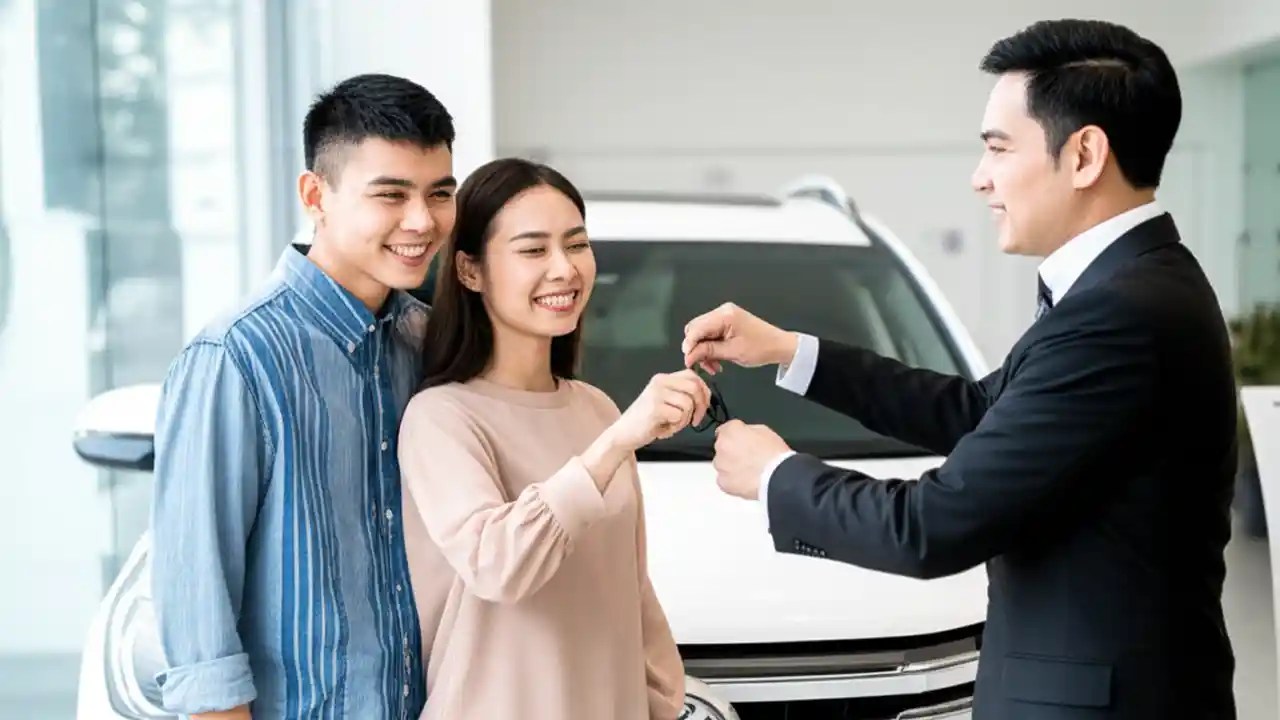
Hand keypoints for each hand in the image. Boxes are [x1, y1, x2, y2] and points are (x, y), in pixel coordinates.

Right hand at [609, 370, 711, 450]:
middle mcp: (659, 382)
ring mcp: (657, 394)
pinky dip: (675, 427)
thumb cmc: (647, 420)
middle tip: (695, 420)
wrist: (623, 434)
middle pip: (694, 388)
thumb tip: (705, 395)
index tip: (703, 406)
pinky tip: (663, 429)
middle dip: (700, 407)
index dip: (704, 391)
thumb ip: (681, 394)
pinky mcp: (655, 409)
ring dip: (684, 420)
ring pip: (688, 404)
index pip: (693, 376)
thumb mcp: (665, 401)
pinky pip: (679, 416)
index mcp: (663, 378)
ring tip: (671, 425)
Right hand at [681, 303, 797, 374]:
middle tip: (702, 364)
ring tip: (713, 366)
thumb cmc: (762, 347)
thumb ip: (708, 352)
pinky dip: (710, 348)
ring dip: (704, 351)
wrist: (778, 346)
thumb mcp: (732, 352)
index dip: (689, 345)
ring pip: (701, 334)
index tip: (688, 360)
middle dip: (696, 349)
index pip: (697, 329)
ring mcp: (725, 316)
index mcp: (725, 315)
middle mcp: (723, 312)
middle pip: (696, 330)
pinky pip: (710, 334)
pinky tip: (716, 359)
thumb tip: (689, 355)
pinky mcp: (727, 323)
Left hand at [712, 420, 790, 499]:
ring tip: (749, 470)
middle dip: (732, 451)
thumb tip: (745, 434)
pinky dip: (733, 480)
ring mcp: (721, 466)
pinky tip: (746, 480)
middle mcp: (721, 447)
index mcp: (731, 432)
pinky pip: (725, 480)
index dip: (734, 435)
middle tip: (748, 457)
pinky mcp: (723, 483)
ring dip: (731, 466)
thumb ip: (748, 431)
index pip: (725, 429)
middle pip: (723, 447)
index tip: (739, 440)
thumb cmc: (775, 455)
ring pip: (722, 464)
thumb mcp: (764, 431)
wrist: (778, 478)